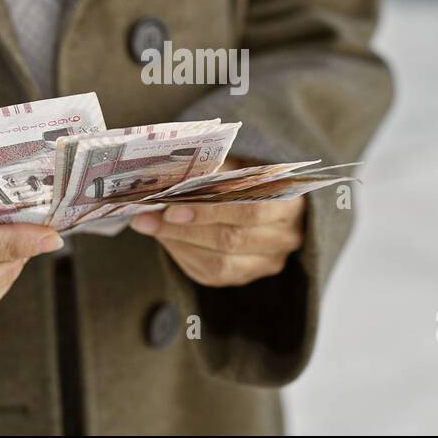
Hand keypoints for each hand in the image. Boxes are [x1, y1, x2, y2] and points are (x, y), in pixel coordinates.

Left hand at [129, 159, 305, 286]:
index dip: (211, 210)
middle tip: (146, 216)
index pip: (252, 209)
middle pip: (232, 240)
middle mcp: (287, 236)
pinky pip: (212, 274)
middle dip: (184, 228)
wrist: (264, 198)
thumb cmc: (249, 175)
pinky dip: (184, 256)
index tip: (172, 205)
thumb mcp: (240, 162)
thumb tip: (174, 176)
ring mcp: (269, 261)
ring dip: (178, 243)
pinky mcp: (247, 275)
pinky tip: (166, 238)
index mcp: (290, 200)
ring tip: (148, 225)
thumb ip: (217, 169)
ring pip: (220, 263)